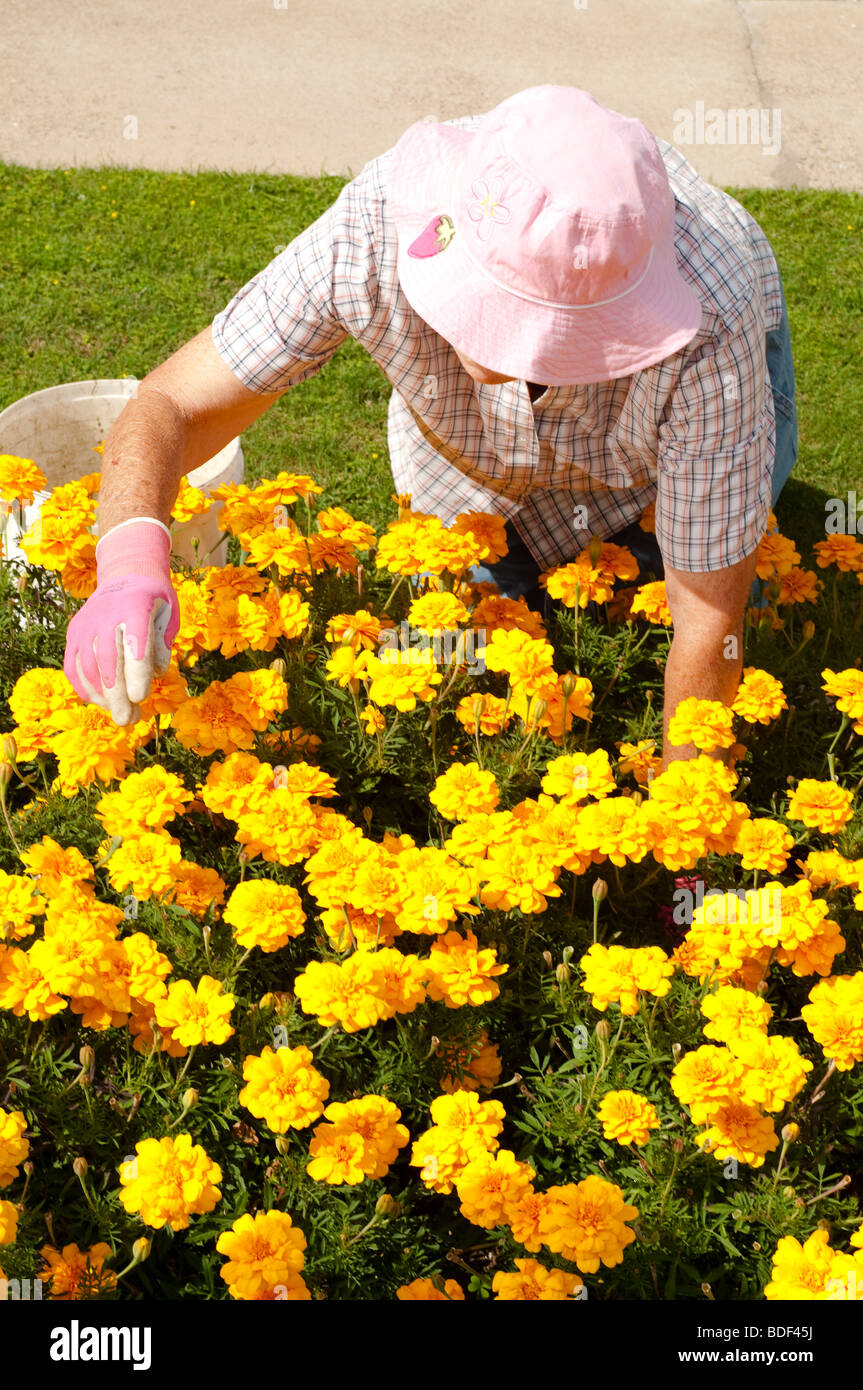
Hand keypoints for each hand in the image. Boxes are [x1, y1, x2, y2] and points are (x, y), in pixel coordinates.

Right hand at [63, 519, 179, 724]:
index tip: (141, 697)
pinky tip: (100, 703)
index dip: (136, 674)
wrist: (127, 573)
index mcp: (135, 607)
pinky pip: (72, 666)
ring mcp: (86, 624)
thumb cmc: (154, 600)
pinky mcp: (74, 633)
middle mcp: (106, 615)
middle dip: (118, 696)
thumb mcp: (170, 614)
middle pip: (108, 661)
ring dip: (103, 697)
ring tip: (121, 715)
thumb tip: (156, 672)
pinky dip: (84, 688)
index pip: (134, 645)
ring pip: (87, 667)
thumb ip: (164, 642)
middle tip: (128, 720)